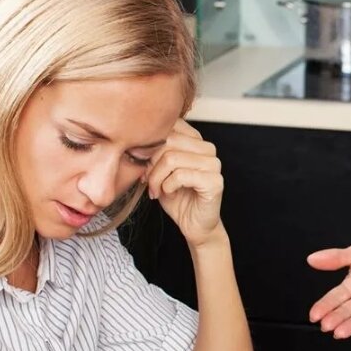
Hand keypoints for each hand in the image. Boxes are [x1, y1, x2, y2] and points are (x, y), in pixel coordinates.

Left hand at [144, 120, 223, 247]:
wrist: (194, 225)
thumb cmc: (177, 197)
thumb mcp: (159, 170)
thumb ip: (153, 152)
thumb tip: (134, 142)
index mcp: (196, 140)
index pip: (169, 126)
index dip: (149, 144)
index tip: (141, 162)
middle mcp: (208, 149)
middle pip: (168, 141)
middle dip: (151, 163)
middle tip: (147, 180)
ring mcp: (213, 164)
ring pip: (171, 159)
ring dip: (156, 178)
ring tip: (156, 190)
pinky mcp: (215, 181)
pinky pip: (180, 176)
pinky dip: (167, 186)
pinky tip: (169, 193)